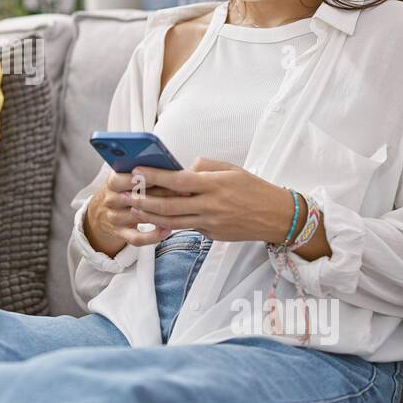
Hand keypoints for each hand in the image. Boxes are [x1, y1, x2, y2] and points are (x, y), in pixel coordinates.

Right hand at [84, 169, 190, 254]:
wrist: (101, 212)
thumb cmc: (124, 190)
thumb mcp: (127, 175)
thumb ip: (146, 170)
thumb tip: (173, 166)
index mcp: (113, 181)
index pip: (129, 178)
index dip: (153, 177)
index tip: (173, 175)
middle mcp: (111, 199)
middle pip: (137, 197)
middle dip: (163, 194)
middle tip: (186, 193)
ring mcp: (114, 217)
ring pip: (138, 216)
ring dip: (159, 215)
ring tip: (180, 212)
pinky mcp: (119, 233)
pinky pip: (136, 238)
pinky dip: (152, 236)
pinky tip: (166, 231)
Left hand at [122, 157, 295, 244]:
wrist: (277, 217)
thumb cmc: (254, 189)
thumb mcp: (231, 169)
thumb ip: (205, 167)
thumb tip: (183, 168)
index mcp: (214, 185)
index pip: (177, 180)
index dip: (154, 177)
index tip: (136, 172)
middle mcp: (210, 206)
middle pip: (168, 206)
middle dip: (143, 201)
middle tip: (126, 196)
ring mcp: (210, 223)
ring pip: (172, 222)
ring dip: (149, 217)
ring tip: (133, 210)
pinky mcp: (211, 235)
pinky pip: (186, 228)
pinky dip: (169, 224)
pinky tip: (154, 220)